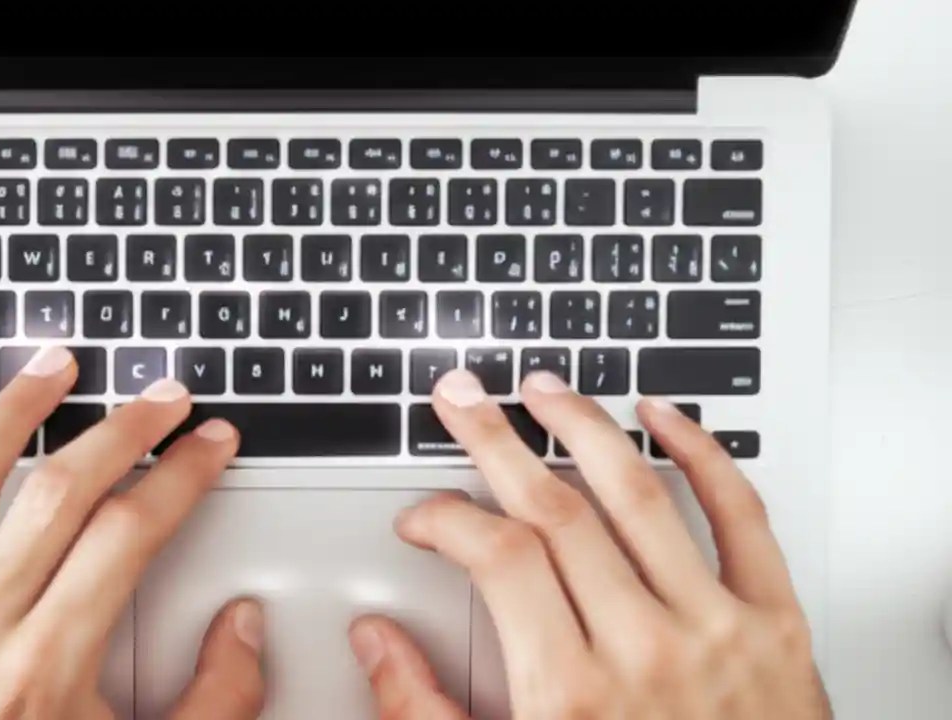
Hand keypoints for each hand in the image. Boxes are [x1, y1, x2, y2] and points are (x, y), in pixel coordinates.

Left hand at [0, 347, 264, 719]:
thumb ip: (215, 702)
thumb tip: (242, 627)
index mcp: (47, 667)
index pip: (131, 532)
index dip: (183, 475)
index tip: (210, 445)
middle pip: (60, 492)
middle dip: (126, 431)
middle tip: (163, 401)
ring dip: (17, 411)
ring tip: (56, 367)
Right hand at [349, 369, 830, 718]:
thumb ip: (425, 713)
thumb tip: (376, 642)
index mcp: (570, 695)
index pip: (496, 559)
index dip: (446, 517)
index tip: (424, 515)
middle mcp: (643, 652)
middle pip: (554, 510)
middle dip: (495, 440)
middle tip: (463, 398)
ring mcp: (716, 631)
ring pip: (637, 495)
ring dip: (583, 428)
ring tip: (545, 390)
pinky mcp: (777, 626)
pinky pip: (742, 517)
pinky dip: (704, 454)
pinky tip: (665, 417)